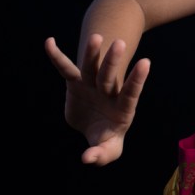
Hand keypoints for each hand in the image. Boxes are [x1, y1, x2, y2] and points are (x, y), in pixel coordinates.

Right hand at [45, 35, 149, 165]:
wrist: (94, 129)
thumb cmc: (106, 140)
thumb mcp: (107, 151)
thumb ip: (101, 154)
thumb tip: (87, 158)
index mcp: (122, 109)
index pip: (131, 93)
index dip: (137, 79)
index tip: (145, 62)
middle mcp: (109, 93)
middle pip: (110, 76)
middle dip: (113, 61)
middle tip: (120, 43)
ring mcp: (92, 86)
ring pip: (92, 67)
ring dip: (93, 53)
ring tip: (96, 36)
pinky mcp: (75, 84)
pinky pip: (66, 69)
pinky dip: (57, 57)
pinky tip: (49, 42)